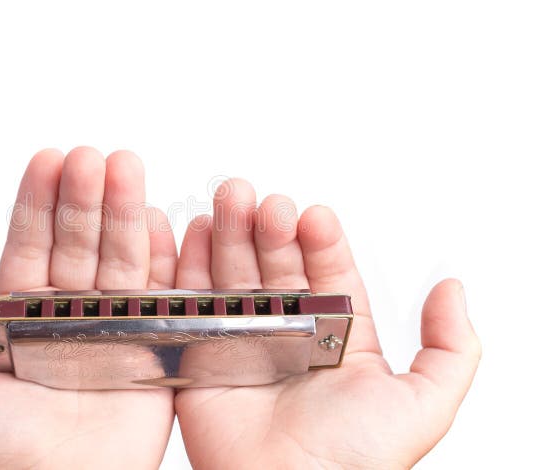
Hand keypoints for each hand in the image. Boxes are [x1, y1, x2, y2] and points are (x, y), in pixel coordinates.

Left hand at [0, 147, 177, 468]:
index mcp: (21, 315)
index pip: (28, 244)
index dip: (36, 203)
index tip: (46, 160)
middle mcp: (68, 312)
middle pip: (77, 242)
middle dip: (83, 198)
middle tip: (89, 157)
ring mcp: (113, 324)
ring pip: (118, 257)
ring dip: (124, 212)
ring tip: (125, 168)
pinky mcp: (154, 343)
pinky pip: (160, 293)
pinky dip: (163, 258)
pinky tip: (159, 218)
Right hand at [173, 179, 480, 469]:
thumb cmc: (354, 460)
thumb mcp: (424, 404)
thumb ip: (451, 347)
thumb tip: (452, 289)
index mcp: (335, 337)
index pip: (328, 271)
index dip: (321, 239)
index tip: (314, 215)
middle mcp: (287, 333)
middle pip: (276, 263)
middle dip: (271, 227)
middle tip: (269, 204)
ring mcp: (242, 339)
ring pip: (235, 272)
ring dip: (230, 231)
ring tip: (232, 198)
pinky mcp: (200, 352)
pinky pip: (193, 300)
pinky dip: (190, 265)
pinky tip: (196, 231)